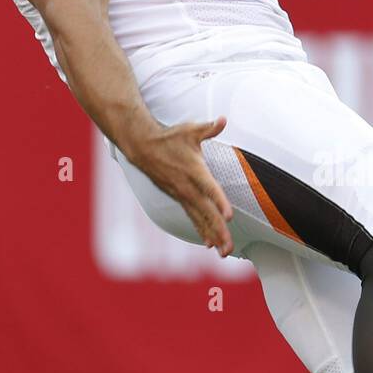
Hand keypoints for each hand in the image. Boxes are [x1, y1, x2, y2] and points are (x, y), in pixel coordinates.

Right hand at [127, 116, 233, 255]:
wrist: (142, 147)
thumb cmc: (170, 137)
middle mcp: (188, 187)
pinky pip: (193, 217)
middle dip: (219, 231)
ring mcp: (183, 195)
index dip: (220, 202)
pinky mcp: (179, 198)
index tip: (230, 216)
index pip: (210, 188)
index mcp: (195, 171)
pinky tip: (210, 244)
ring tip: (224, 253)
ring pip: (200, 219)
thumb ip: (209, 128)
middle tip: (229, 248)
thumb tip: (223, 119)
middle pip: (207, 213)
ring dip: (213, 236)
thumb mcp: (190, 130)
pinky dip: (202, 230)